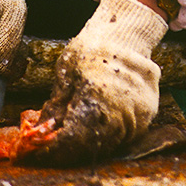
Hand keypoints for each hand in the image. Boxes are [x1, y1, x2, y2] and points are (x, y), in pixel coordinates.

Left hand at [32, 0, 167, 165]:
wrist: (126, 34)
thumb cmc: (92, 49)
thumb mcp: (65, 74)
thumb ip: (55, 108)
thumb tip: (40, 133)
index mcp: (96, 101)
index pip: (70, 141)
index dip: (51, 150)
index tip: (36, 151)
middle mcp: (120, 113)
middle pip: (89, 148)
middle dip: (67, 149)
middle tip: (51, 144)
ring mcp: (138, 116)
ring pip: (108, 144)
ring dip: (87, 144)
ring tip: (71, 134)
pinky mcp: (148, 114)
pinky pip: (125, 135)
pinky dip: (106, 135)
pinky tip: (93, 126)